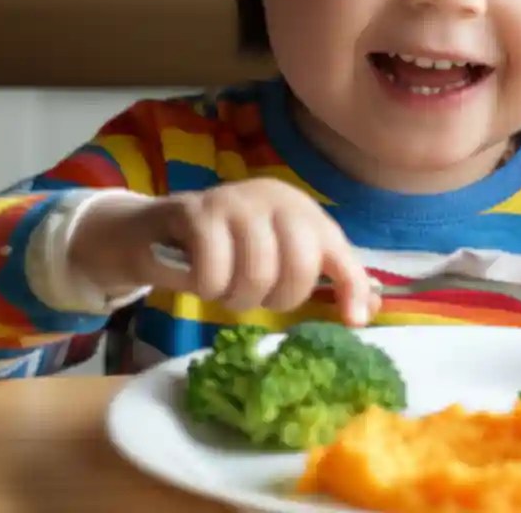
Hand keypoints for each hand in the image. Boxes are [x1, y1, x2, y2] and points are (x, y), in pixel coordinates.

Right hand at [67, 179, 378, 325]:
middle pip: (299, 266)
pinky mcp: (196, 212)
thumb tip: (367, 310)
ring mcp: (234, 201)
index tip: (352, 322)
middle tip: (255, 297)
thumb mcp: (278, 262)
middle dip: (278, 297)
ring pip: (257, 273)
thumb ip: (321, 280)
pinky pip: (215, 271)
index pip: (336, 249)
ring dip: (237, 298)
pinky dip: (207, 288)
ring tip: (224, 289)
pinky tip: (199, 277)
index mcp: (300, 208)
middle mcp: (273, 197)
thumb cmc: (225, 252)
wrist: (153, 233)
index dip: (350, 286)